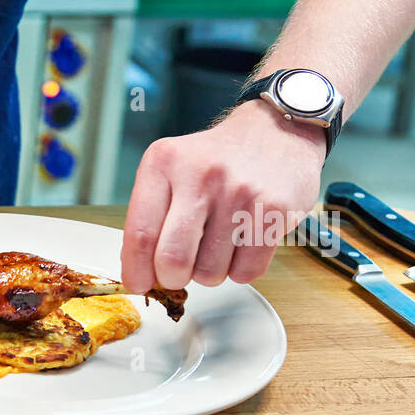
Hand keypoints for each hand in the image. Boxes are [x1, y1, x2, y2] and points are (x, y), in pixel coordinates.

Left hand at [119, 101, 325, 291]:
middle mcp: (200, 175)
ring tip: (217, 245)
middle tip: (178, 272)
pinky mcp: (274, 209)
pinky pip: (246, 272)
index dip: (136, 271)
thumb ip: (150, 215)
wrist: (278, 130)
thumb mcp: (171, 169)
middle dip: (172, 278)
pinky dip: (240, 270)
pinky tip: (242, 244)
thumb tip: (138, 272)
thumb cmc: (216, 160)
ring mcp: (239, 192)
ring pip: (210, 273)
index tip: (139, 284)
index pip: (139, 234)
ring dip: (210, 273)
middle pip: (173, 261)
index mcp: (163, 163)